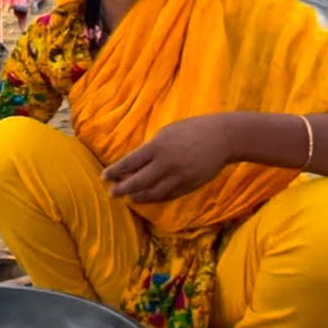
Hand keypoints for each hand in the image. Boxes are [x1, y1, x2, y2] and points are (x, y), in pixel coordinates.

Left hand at [102, 114, 233, 202]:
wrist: (223, 137)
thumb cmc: (192, 130)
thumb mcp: (167, 133)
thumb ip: (151, 149)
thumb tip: (135, 163)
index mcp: (157, 147)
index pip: (129, 163)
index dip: (115, 172)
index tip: (104, 177)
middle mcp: (166, 164)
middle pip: (138, 182)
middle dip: (122, 189)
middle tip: (112, 193)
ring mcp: (179, 177)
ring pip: (152, 193)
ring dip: (138, 196)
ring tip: (128, 197)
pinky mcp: (189, 186)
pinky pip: (168, 196)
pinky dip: (155, 198)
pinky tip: (147, 198)